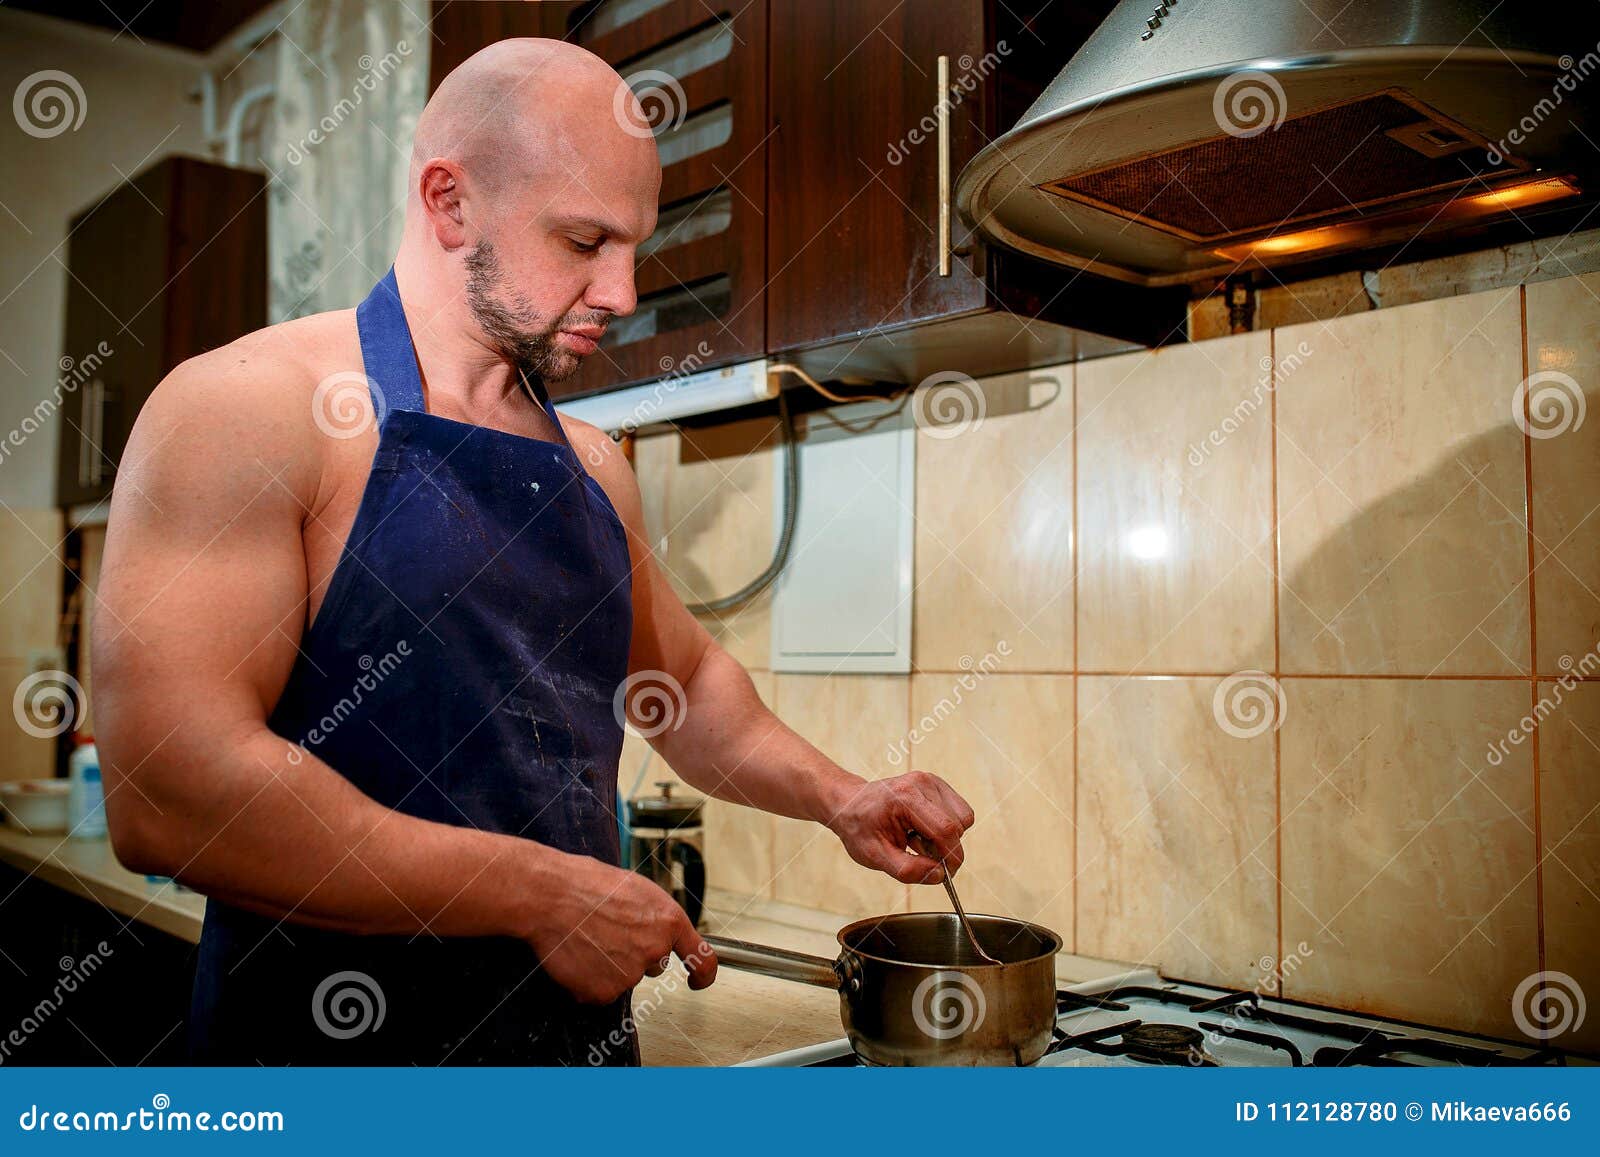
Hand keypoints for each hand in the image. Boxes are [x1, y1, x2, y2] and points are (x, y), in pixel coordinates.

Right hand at [529, 852, 717, 1003]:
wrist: (551, 896)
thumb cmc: (586, 884)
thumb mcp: (636, 888)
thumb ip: (653, 915)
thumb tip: (653, 927)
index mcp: (669, 920)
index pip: (702, 958)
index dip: (703, 973)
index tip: (697, 980)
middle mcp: (655, 950)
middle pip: (653, 965)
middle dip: (634, 954)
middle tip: (606, 933)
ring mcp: (630, 974)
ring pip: (624, 978)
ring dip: (609, 966)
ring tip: (587, 939)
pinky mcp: (603, 992)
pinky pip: (598, 992)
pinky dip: (587, 980)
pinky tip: (577, 956)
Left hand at [826, 770, 975, 884]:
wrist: (849, 804)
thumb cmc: (859, 828)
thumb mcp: (875, 856)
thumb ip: (908, 870)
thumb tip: (939, 875)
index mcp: (905, 798)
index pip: (945, 829)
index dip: (951, 857)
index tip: (945, 875)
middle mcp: (922, 783)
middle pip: (958, 824)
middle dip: (946, 848)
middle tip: (921, 855)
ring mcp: (931, 780)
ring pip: (963, 817)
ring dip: (947, 836)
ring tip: (918, 839)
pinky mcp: (936, 783)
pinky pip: (959, 810)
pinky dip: (947, 826)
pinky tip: (923, 829)